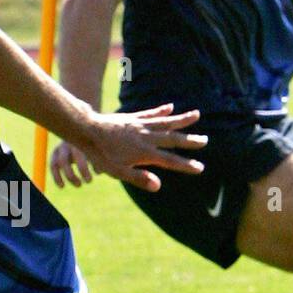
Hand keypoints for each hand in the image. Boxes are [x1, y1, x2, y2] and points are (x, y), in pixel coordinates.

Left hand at [52, 104, 207, 192]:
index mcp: (144, 153)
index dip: (186, 165)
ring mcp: (140, 125)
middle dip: (190, 141)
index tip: (200, 167)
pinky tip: (170, 107)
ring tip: (196, 114)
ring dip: (181, 119)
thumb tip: (158, 186)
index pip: (170, 161)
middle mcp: (146, 137)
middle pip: (172, 139)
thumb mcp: (118, 172)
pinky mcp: (132, 118)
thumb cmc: (101, 155)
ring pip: (165, 122)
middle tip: (205, 140)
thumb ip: (138, 178)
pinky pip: (150, 113)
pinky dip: (161, 111)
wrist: (87, 131)